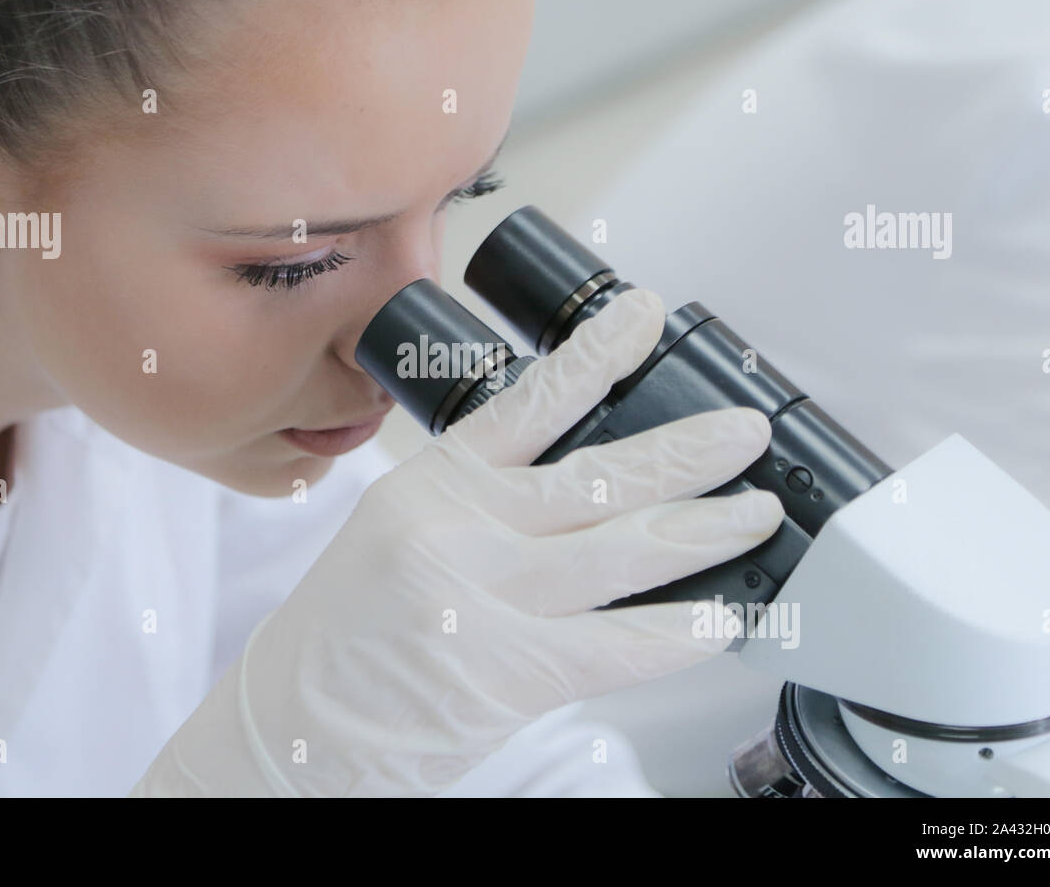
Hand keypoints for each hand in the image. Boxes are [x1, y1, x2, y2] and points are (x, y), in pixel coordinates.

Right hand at [131, 288, 782, 796]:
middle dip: (688, 450)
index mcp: (429, 485)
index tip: (647, 319)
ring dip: (704, 530)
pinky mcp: (506, 672)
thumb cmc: (338, 640)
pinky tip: (723, 618)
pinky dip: (680, 633)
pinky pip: (617, 645)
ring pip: (622, 549)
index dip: (598, 355)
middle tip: (745, 432)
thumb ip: (478, 507)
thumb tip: (581, 494)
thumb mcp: (394, 535)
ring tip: (756, 514)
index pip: (528, 402)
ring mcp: (482, 597)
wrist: (293, 730)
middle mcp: (458, 529)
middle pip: (598, 474)